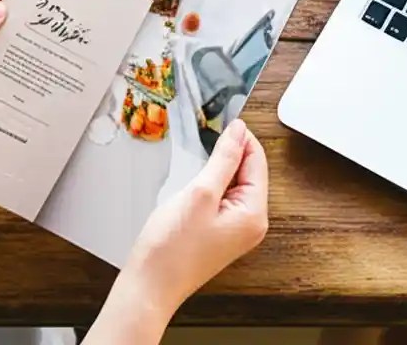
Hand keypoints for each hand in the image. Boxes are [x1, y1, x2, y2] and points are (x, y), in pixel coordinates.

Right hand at [120, 119, 268, 315]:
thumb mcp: (200, 193)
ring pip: (233, 185)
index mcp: (254, 214)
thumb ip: (224, 159)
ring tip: (195, 167)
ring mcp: (236, 230)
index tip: (223, 120)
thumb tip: (240, 132)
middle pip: (248, 173)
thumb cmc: (171, 249)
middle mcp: (251, 224)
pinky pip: (222, 200)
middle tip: (204, 139)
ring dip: (217, 170)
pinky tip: (193, 188)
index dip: (241, 138)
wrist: (149, 287)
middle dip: (229, 154)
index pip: (257, 161)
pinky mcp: (219, 233)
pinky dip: (210, 187)